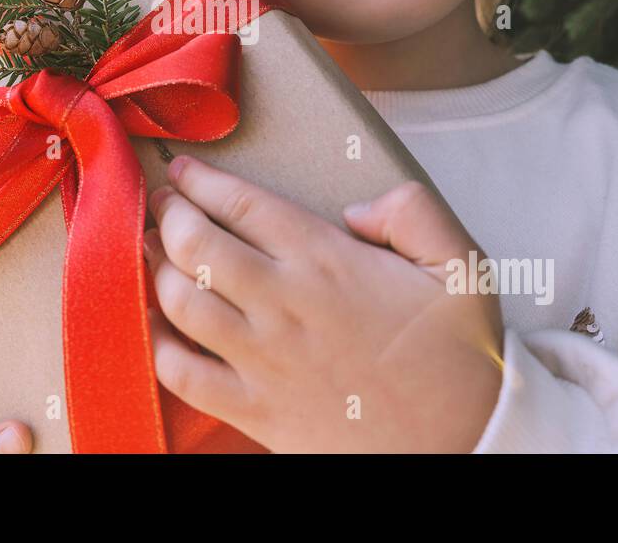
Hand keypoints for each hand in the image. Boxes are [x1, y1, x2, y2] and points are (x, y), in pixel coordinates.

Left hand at [142, 156, 504, 452]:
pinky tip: (159, 326)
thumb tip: (355, 207)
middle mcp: (285, 305)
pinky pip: (184, 375)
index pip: (242, 205)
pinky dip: (160, 346)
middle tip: (163, 204)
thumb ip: (411, 212)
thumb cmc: (460, 358)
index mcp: (327, 262)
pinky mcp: (257, 410)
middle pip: (195, 246)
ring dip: (156, 270)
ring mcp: (264, 361)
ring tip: (151, 250)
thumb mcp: (460, 266)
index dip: (200, 180)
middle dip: (168, 215)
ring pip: (180, 303)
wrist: (465, 445)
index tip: (182, 172)